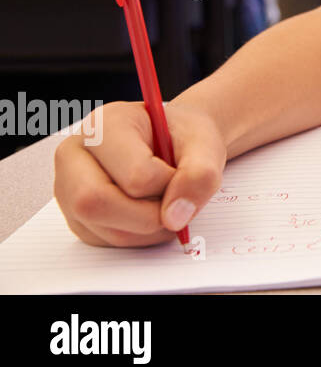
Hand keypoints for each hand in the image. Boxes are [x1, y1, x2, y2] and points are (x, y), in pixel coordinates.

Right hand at [53, 101, 226, 246]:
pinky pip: (108, 241)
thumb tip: (175, 217)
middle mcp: (75, 155)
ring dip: (149, 229)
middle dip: (148, 216)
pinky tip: (153, 212)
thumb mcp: (205, 144)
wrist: (178, 142)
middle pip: (95, 203)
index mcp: (105, 125)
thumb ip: (199, 174)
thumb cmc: (184, 137)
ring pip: (104, 229)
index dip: (167, 185)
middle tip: (176, 205)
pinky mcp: (77, 216)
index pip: (132, 173)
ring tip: (168, 203)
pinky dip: (140, 237)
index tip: (181, 175)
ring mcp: (69, 188)